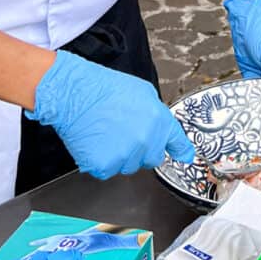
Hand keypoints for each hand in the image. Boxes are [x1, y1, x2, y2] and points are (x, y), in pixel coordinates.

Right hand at [28, 50, 193, 177]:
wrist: (75, 93)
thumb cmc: (103, 88)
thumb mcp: (142, 92)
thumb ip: (155, 114)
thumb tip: (157, 126)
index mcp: (158, 120)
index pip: (176, 142)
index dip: (180, 151)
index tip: (184, 157)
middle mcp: (146, 140)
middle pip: (151, 159)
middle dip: (140, 150)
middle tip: (122, 133)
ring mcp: (126, 155)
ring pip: (128, 166)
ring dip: (119, 156)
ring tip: (106, 133)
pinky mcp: (105, 166)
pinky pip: (106, 171)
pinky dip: (99, 161)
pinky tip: (94, 142)